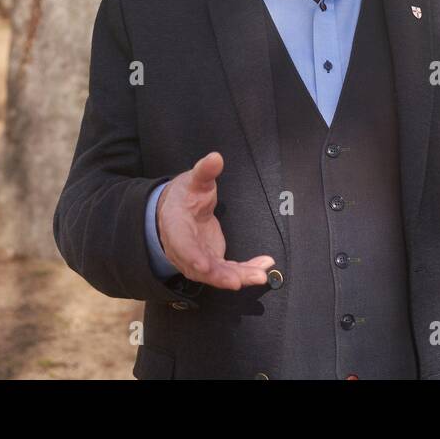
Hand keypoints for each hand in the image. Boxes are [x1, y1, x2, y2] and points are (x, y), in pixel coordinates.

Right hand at [157, 151, 275, 289]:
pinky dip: (246, 271)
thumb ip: (204, 172)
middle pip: (202, 268)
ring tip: (261, 275)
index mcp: (176, 230)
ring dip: (240, 277)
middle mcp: (186, 251)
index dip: (193, 258)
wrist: (176, 212)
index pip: (183, 246)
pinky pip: (229, 271)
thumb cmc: (182, 197)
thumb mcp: (191, 181)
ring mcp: (200, 259)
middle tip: (240, 280)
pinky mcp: (213, 262)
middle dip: (221, 276)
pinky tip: (263, 268)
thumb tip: (215, 158)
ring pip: (218, 274)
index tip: (205, 266)